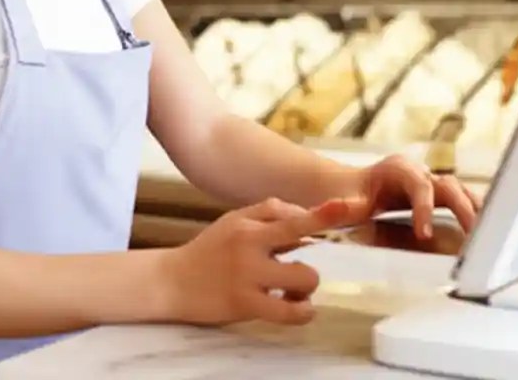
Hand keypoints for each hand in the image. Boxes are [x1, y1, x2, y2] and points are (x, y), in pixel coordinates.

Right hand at [160, 197, 360, 326]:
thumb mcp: (234, 221)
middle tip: (301, 266)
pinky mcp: (245, 304)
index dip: (322, 213)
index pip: (290, 215)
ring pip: (305, 278)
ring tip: (291, 291)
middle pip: (302, 240)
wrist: (171, 282)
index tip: (345, 207)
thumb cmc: (209, 250)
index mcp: (248, 224)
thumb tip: (304, 215)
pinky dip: (303, 311)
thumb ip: (268, 214)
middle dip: (313, 248)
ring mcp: (248, 275)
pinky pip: (290, 311)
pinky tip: (298, 308)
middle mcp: (249, 245)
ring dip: (306, 286)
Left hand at [353, 155, 480, 239]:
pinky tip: (487, 231)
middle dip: (461, 209)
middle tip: (473, 236)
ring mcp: (430, 181)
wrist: (349, 188)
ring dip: (475, 210)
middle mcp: (418, 171)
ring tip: (489, 235)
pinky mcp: (436, 193)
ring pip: (460, 191)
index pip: (419, 186)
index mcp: (397, 168)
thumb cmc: (347, 196)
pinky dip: (474, 212)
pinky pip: (460, 200)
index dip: (425, 208)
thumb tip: (342, 207)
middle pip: (447, 186)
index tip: (424, 234)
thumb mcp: (344, 202)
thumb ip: (342, 207)